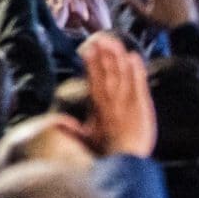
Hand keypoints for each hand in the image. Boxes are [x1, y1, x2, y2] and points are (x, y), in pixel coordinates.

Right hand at [80, 32, 154, 157]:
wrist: (127, 159)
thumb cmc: (106, 151)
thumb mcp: (84, 140)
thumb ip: (71, 129)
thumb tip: (56, 122)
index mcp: (97, 106)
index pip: (93, 79)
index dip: (91, 63)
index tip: (88, 49)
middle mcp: (111, 100)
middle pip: (107, 72)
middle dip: (104, 54)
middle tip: (101, 38)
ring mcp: (128, 101)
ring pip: (122, 73)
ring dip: (118, 56)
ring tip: (114, 42)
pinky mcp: (142, 105)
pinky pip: (139, 83)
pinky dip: (137, 69)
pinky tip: (134, 57)